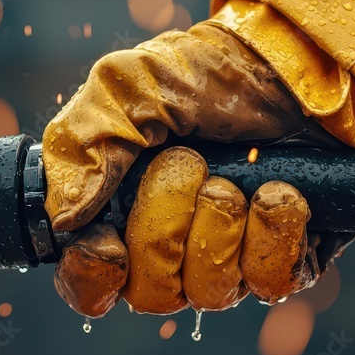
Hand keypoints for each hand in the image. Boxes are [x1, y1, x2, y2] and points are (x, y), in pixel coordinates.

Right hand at [42, 23, 328, 316]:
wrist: (290, 61)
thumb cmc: (202, 72)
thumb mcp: (125, 90)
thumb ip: (85, 150)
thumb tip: (63, 219)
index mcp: (115, 214)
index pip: (86, 283)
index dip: (92, 273)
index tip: (108, 241)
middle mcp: (167, 248)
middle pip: (149, 294)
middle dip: (165, 226)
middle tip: (188, 165)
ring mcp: (226, 258)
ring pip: (208, 292)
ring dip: (219, 222)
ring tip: (232, 176)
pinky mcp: (283, 257)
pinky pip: (271, 282)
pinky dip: (272, 230)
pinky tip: (276, 190)